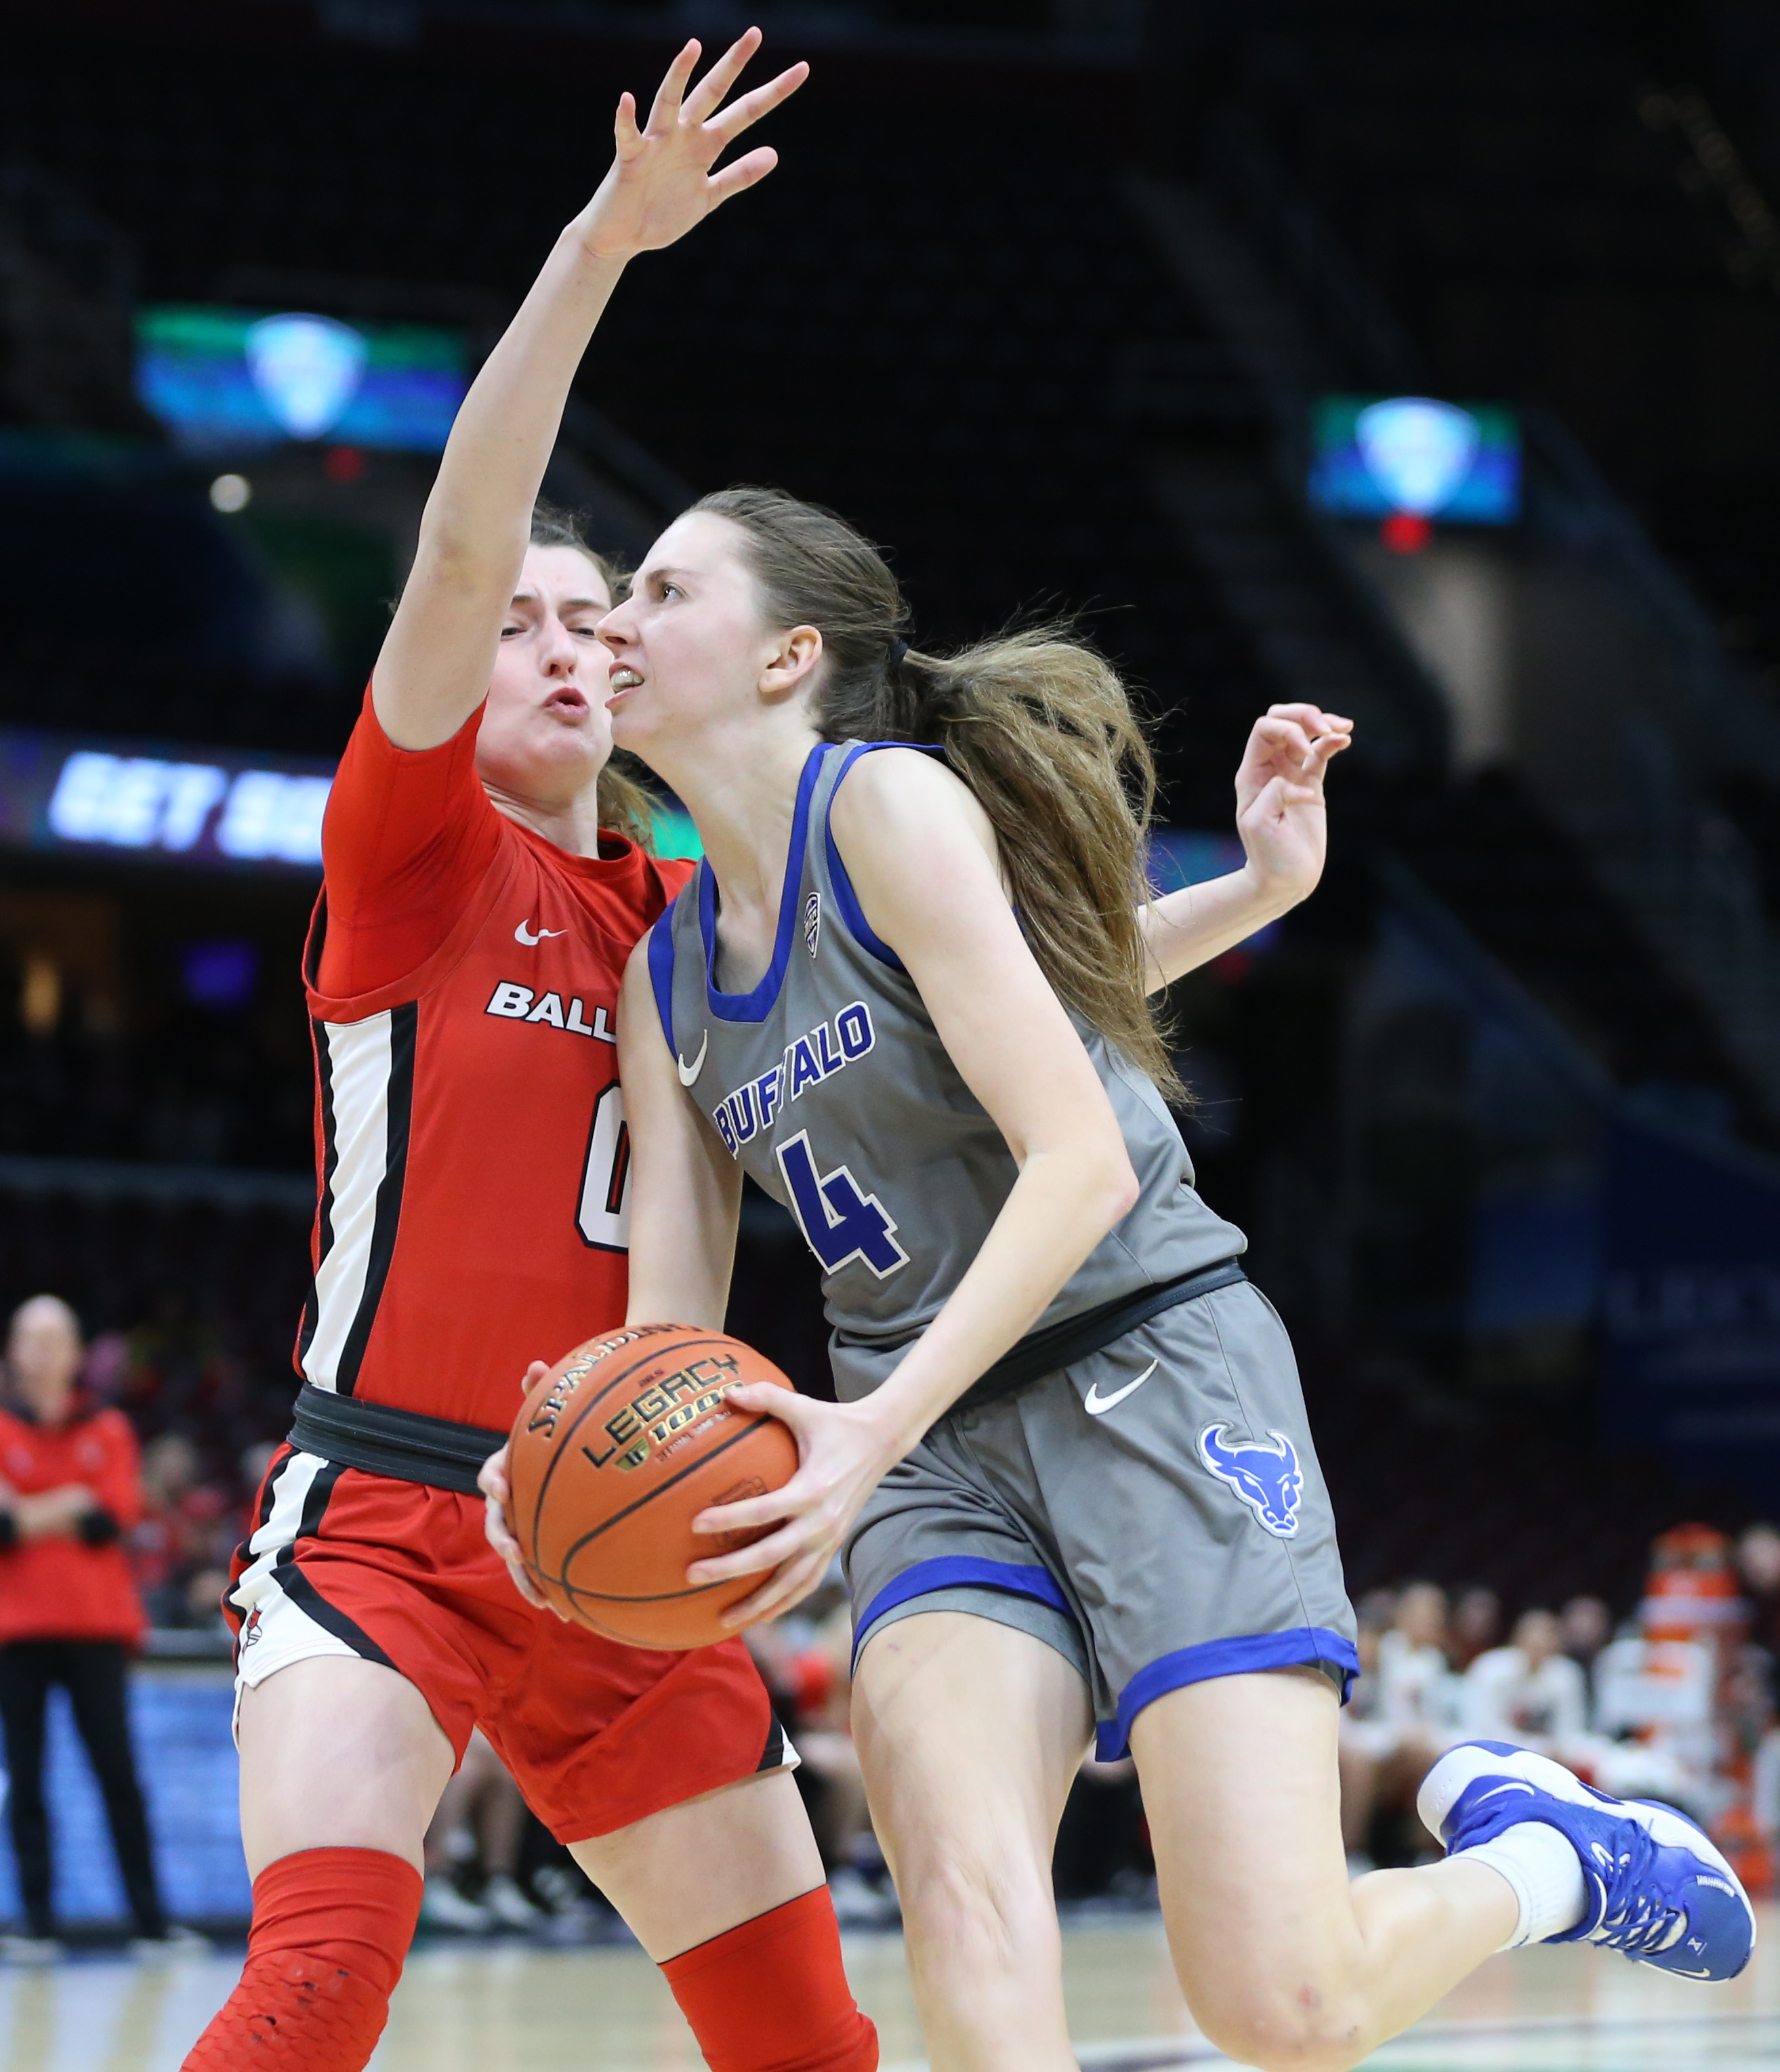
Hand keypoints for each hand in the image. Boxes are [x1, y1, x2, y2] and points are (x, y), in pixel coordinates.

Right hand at [478, 1360, 564, 1615]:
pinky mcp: (538, 1546)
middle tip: (518, 1550)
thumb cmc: (548, 1437)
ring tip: (545, 1601)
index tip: (503, 1486)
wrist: (553, 1461)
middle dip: (505, 1541)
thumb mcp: (544, 1415)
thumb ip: (540, 1392)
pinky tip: (567, 1611)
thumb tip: (537, 1363)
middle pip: (497, 1526)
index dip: (495, 1480)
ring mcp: (520, 1527)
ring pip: (516, 1558)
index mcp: (505, 1470)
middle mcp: (507, 1504)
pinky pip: (539, 1570)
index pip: (491, 1475)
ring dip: (526, 1579)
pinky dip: (548, 1589)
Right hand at [578, 30, 808, 262]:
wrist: (623, 237)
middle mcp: (683, 136)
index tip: (802, 69)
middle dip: (733, 65)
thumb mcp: (709, 197)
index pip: (745, 112)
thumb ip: (739, 175)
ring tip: (693, 47)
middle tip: (756, 33)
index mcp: (706, 145)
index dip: (773, 92)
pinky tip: (627, 100)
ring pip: (669, 102)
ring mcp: (656, 144)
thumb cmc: (662, 213)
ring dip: (679, 75)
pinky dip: (625, 119)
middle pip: (712, 93)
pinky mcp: (630, 160)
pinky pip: (626, 135)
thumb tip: (774, 153)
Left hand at [685, 1387, 900, 1629]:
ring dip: (758, 1603)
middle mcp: (822, 1522)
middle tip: (693, 1575)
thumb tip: (725, 1392)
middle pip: (772, 1557)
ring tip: (722, 1620)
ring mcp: (829, 1539)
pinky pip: (806, 1584)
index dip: (731, 1519)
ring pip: (791, 1583)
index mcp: (812, 1489)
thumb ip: (766, 1397)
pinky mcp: (833, 1547)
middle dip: (731, 1569)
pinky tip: (759, 1617)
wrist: (882, 1441)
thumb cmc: (835, 1422)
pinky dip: (783, 1603)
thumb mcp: (803, 1406)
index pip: (765, 1511)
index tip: (696, 1523)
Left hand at [1232, 703, 1351, 905]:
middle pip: (1282, 720)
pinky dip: (1333, 741)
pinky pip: (1322, 753)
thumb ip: (1273, 794)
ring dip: (1323, 723)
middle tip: (1325, 729)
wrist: (1286, 879)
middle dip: (1304, 716)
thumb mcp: (1261, 825)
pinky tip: (1345, 739)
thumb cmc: (1268, 856)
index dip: (1288, 730)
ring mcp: (1291, 774)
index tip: (1305, 753)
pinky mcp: (1311, 784)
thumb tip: (1298, 783)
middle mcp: (1269, 768)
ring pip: (1304, 731)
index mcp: (1252, 773)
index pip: (1265, 729)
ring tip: (1343, 729)